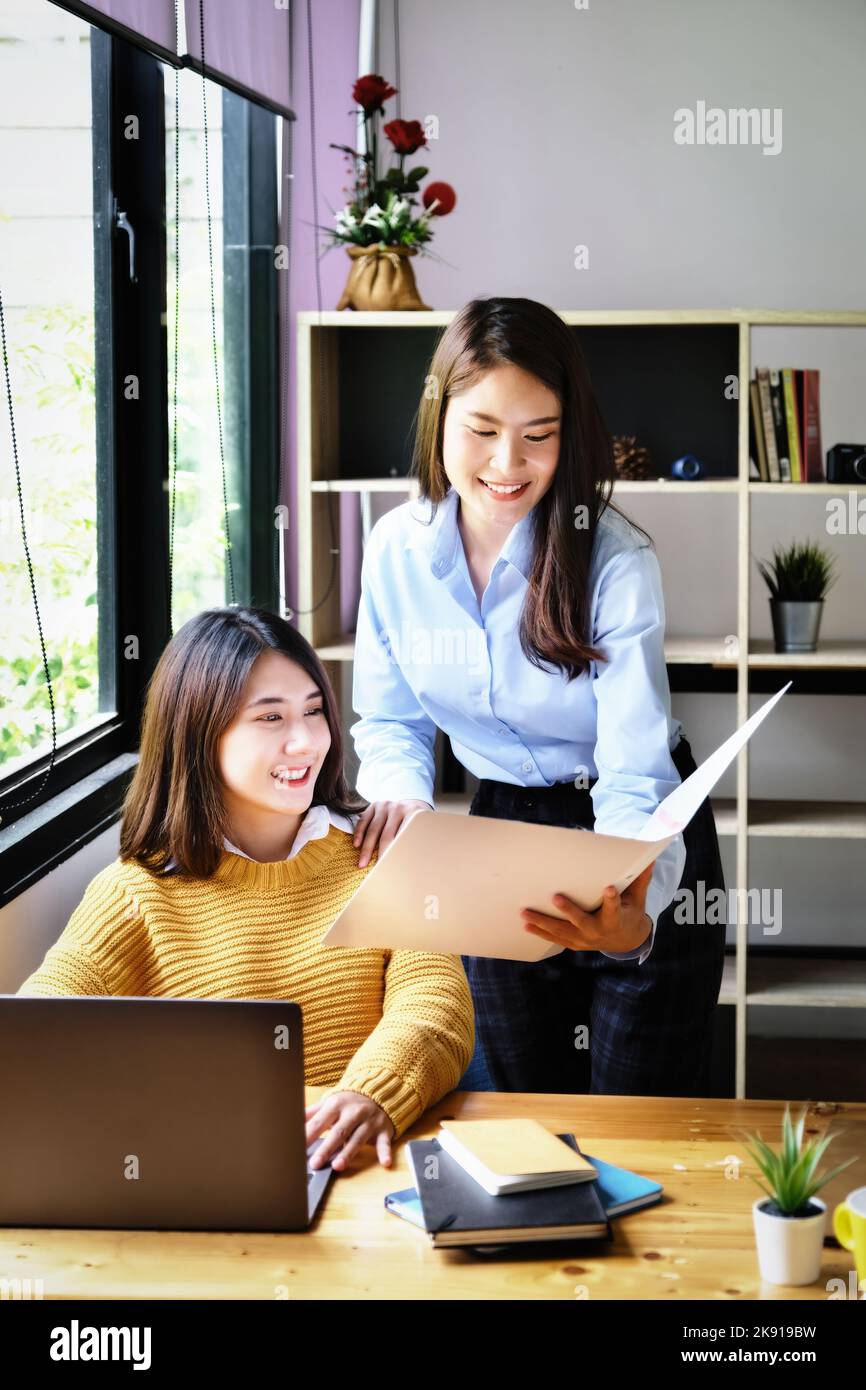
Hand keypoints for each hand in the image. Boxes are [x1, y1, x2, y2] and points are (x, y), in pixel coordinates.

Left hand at [305, 1090, 395, 1170]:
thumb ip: (311, 1113)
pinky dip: (385, 1152)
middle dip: (327, 1148)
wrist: (378, 1090)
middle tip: (315, 1163)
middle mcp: (353, 1112)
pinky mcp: (383, 1130)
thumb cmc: (348, 1102)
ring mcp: (369, 1121)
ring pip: (358, 1138)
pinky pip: (384, 1142)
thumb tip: (291, 1122)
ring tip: (337, 1166)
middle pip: (339, 1132)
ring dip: (348, 1152)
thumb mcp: (329, 1103)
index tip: (296, 1148)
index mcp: (336, 1105)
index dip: (308, 1135)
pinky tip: (384, 1163)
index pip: (319, 1122)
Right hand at [352, 799, 431, 867]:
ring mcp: (385, 805)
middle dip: (381, 854)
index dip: (398, 854)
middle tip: (377, 870)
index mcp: (413, 814)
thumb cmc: (417, 824)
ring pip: (373, 829)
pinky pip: (364, 820)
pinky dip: (359, 833)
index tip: (393, 869)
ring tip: (362, 864)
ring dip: (367, 849)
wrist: (412, 805)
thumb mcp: (423, 830)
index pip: (403, 837)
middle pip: (387, 835)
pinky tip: (356, 845)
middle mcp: (398, 808)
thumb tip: (417, 868)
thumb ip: (420, 844)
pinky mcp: (374, 805)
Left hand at [521, 860, 656, 954]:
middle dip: (569, 911)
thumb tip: (651, 856)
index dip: (612, 900)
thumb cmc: (630, 912)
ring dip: (543, 923)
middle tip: (555, 898)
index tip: (609, 888)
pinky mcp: (575, 943)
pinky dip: (541, 933)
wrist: (626, 940)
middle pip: (582, 922)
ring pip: (563, 932)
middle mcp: (599, 931)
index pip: (615, 908)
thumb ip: (639, 879)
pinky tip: (526, 925)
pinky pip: (556, 939)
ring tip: (525, 913)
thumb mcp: (637, 898)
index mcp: (616, 919)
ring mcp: (585, 940)